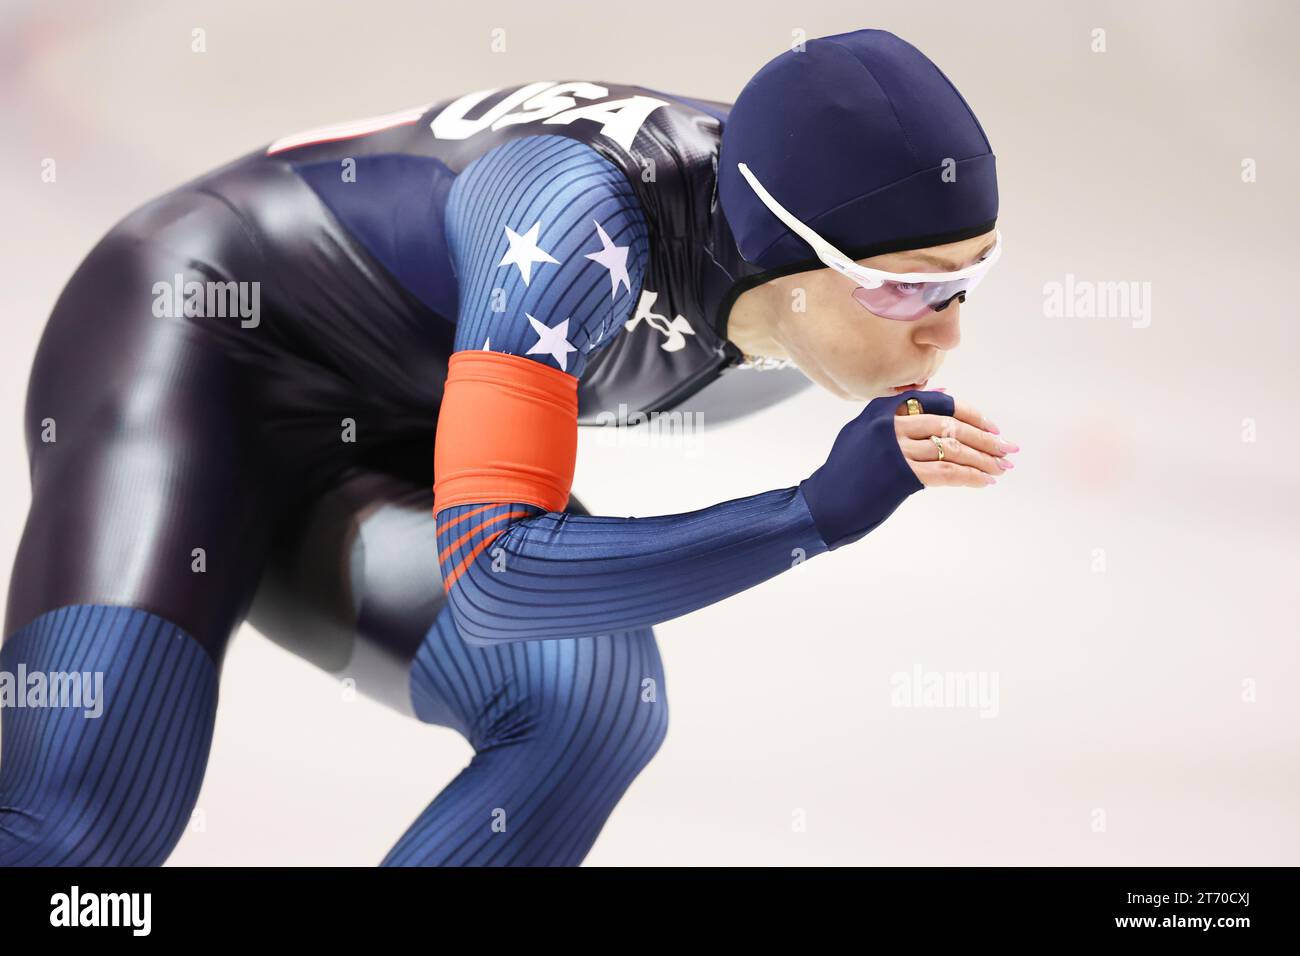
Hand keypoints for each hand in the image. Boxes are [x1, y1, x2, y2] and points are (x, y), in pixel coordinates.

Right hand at [799, 388, 1016, 549]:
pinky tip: (984, 482)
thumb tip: (938, 391)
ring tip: (1002, 468)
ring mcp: (896, 449)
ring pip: (953, 449)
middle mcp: (891, 423)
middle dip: (986, 439)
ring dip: (984, 460)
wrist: (824, 504)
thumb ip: (893, 410)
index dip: (970, 414)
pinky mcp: (901, 476)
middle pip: (952, 425)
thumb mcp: (861, 430)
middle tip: (1009, 449)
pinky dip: (970, 477)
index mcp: (883, 408)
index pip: (940, 402)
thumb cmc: (844, 471)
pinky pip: (947, 473)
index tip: (991, 427)